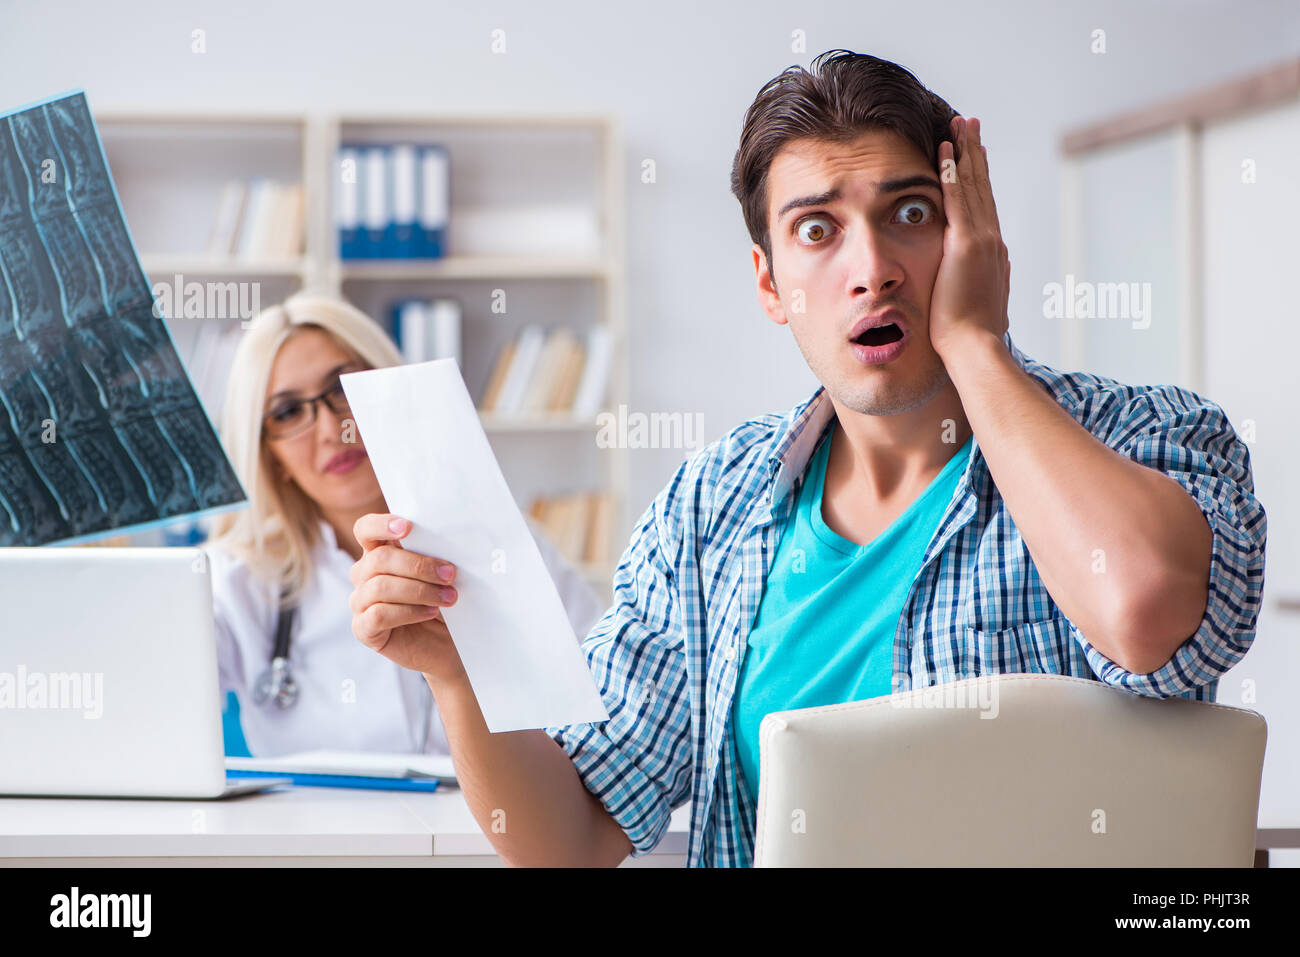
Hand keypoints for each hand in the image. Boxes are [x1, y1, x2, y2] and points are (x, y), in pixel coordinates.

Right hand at [349, 513, 466, 686]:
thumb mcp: (440, 573)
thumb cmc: (443, 601)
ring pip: (380, 587)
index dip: (381, 525)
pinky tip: (431, 612)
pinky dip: (410, 612)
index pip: (366, 529)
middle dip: (418, 565)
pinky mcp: (363, 628)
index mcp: (379, 552)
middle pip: (379, 559)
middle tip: (450, 574)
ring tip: (448, 598)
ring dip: (420, 590)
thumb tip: (447, 535)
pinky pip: (379, 614)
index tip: (407, 527)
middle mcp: (364, 574)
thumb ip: (433, 553)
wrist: (448, 643)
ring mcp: (360, 602)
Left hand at [928, 115, 1009, 360]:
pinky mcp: (966, 244)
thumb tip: (993, 272)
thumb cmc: (972, 338)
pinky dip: (952, 172)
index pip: (985, 208)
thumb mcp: (981, 304)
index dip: (980, 180)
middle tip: (970, 125)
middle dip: (976, 154)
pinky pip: (957, 198)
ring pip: (973, 185)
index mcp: (993, 255)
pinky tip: (945, 150)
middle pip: (983, 188)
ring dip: (965, 152)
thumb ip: (986, 283)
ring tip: (959, 124)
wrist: (976, 349)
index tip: (976, 158)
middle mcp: (992, 241)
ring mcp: (981, 240)